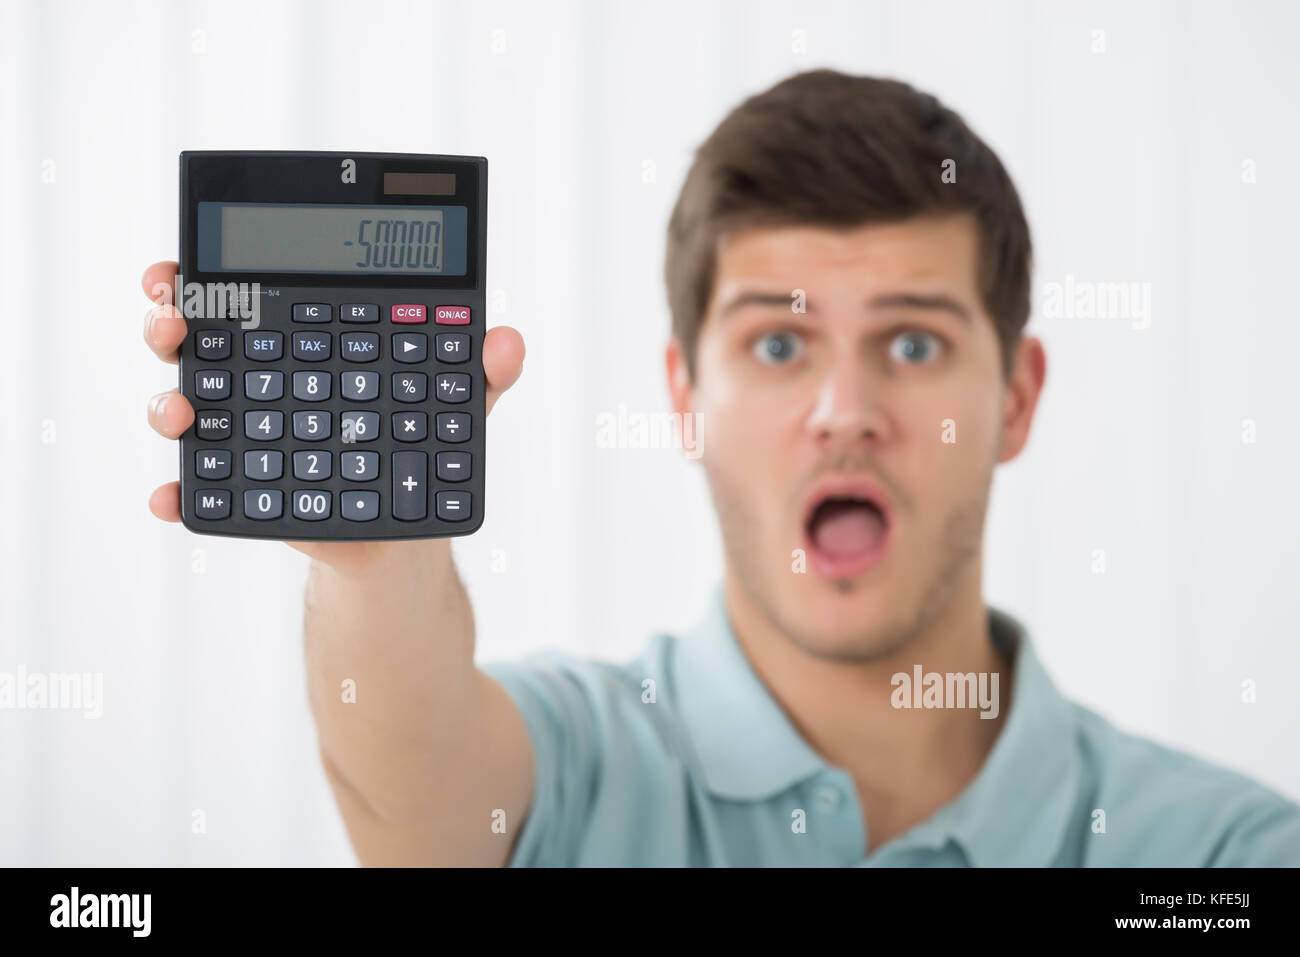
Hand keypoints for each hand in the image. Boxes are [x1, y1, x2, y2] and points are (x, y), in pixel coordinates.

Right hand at [142, 260, 523, 568]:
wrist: (409, 528)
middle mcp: (263, 382)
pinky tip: (171, 498)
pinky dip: (181, 496)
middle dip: (170, 324)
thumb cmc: (424, 445)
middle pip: (199, 341)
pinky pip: (202, 494)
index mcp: (302, 342)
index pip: (246, 295)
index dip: (204, 278)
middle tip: (172, 321)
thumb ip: (482, 371)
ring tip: (183, 411)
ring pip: (189, 410)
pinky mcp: (253, 495)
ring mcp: (252, 438)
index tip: (179, 269)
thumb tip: (506, 341)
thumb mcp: (458, 403)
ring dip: (168, 405)